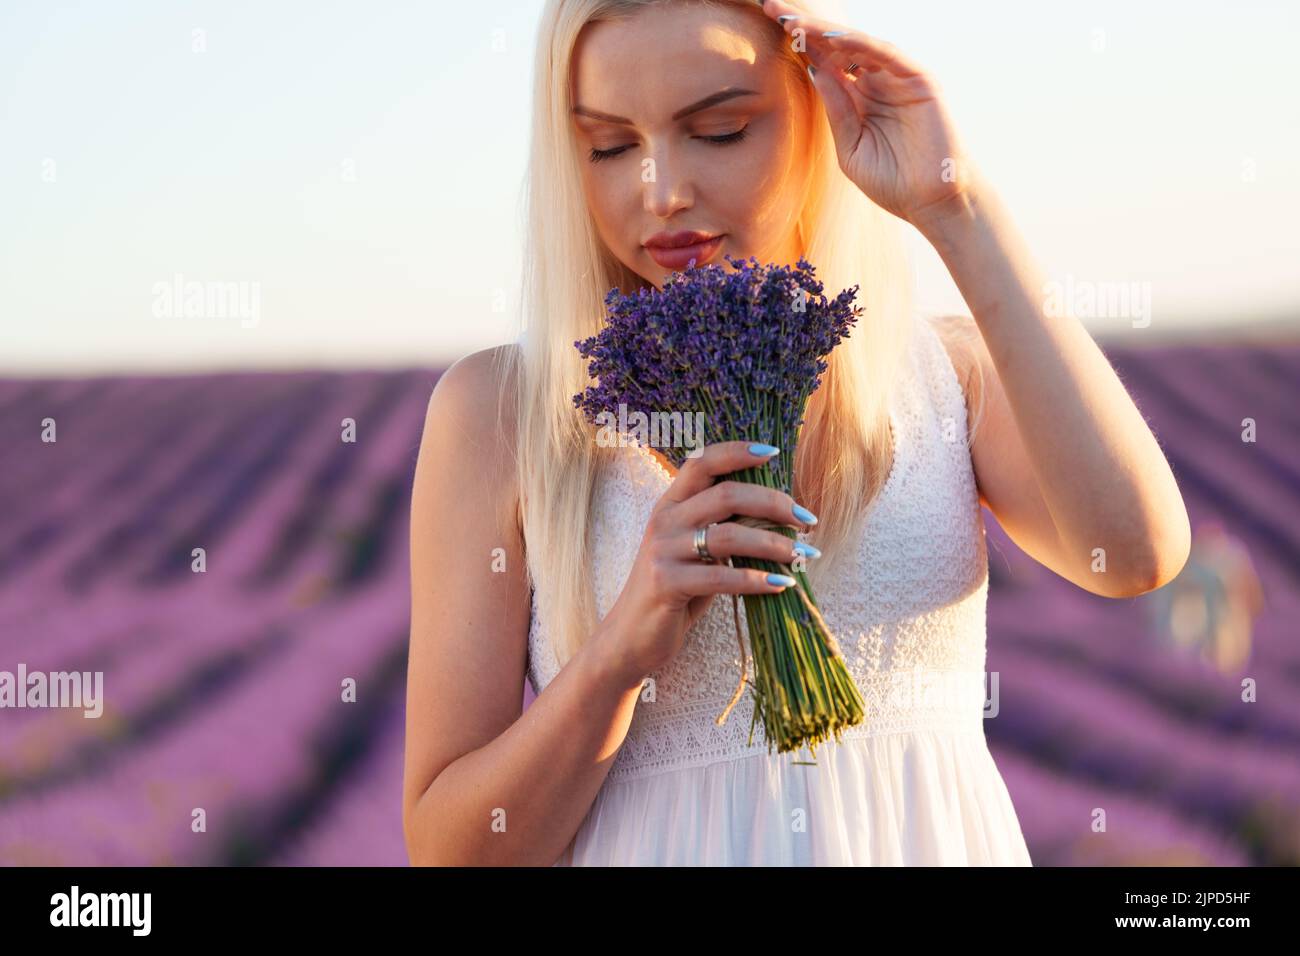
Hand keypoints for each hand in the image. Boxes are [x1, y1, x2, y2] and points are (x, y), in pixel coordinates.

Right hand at [600, 440, 819, 681]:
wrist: (630, 636)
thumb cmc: (675, 591)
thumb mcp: (696, 550)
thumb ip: (723, 526)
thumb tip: (779, 512)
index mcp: (670, 504)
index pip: (702, 462)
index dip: (737, 452)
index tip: (774, 454)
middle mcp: (664, 520)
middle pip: (726, 495)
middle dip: (774, 503)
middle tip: (805, 519)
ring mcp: (663, 551)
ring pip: (729, 535)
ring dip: (773, 543)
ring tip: (801, 554)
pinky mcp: (666, 583)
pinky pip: (721, 577)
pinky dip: (757, 579)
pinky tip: (781, 583)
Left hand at [760, 0, 978, 232]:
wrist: (931, 204)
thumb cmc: (893, 182)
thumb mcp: (851, 147)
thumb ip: (836, 110)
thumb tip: (813, 71)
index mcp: (857, 97)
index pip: (823, 61)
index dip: (797, 43)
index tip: (766, 25)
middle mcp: (875, 80)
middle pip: (835, 44)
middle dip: (804, 25)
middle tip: (770, 5)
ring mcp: (897, 77)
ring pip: (856, 44)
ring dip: (823, 30)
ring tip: (792, 21)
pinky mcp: (918, 79)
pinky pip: (884, 54)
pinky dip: (858, 44)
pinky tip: (830, 39)